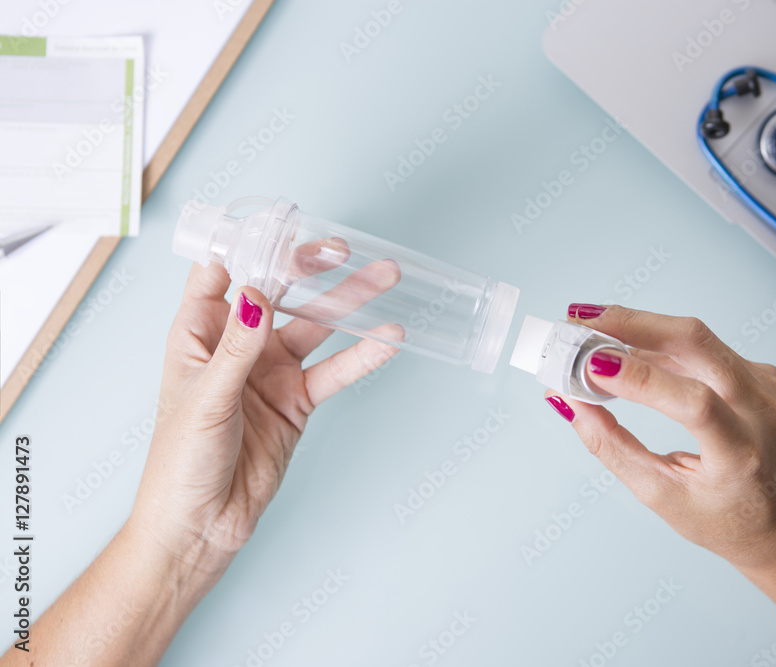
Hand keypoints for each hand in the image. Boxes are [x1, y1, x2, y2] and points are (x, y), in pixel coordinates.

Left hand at [129, 246, 399, 574]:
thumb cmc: (180, 464)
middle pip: (278, 292)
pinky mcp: (298, 401)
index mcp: (197, 335)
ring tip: (384, 278)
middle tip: (342, 250)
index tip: (281, 227)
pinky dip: (361, 356)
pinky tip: (386, 339)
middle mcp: (237, 346)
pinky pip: (334, 370)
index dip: (248, 247)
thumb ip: (236, 348)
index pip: (221, 274)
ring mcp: (271, 372)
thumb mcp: (204, 401)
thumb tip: (257, 293)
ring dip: (348, 304)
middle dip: (309, 268)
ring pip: (315, 326)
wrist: (201, 526)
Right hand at [544, 304, 775, 570]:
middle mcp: (765, 411)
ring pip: (696, 337)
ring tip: (588, 327)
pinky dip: (659, 341)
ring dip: (638, 327)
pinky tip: (625, 347)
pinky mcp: (759, 373)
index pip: (693, 401)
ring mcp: (767, 385)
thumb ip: (612, 446)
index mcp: (744, 454)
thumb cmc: (723, 520)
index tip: (588, 364)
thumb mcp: (660, 496)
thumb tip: (569, 400)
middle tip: (577, 322)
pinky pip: (703, 346)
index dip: (639, 377)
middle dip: (632, 325)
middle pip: (697, 343)